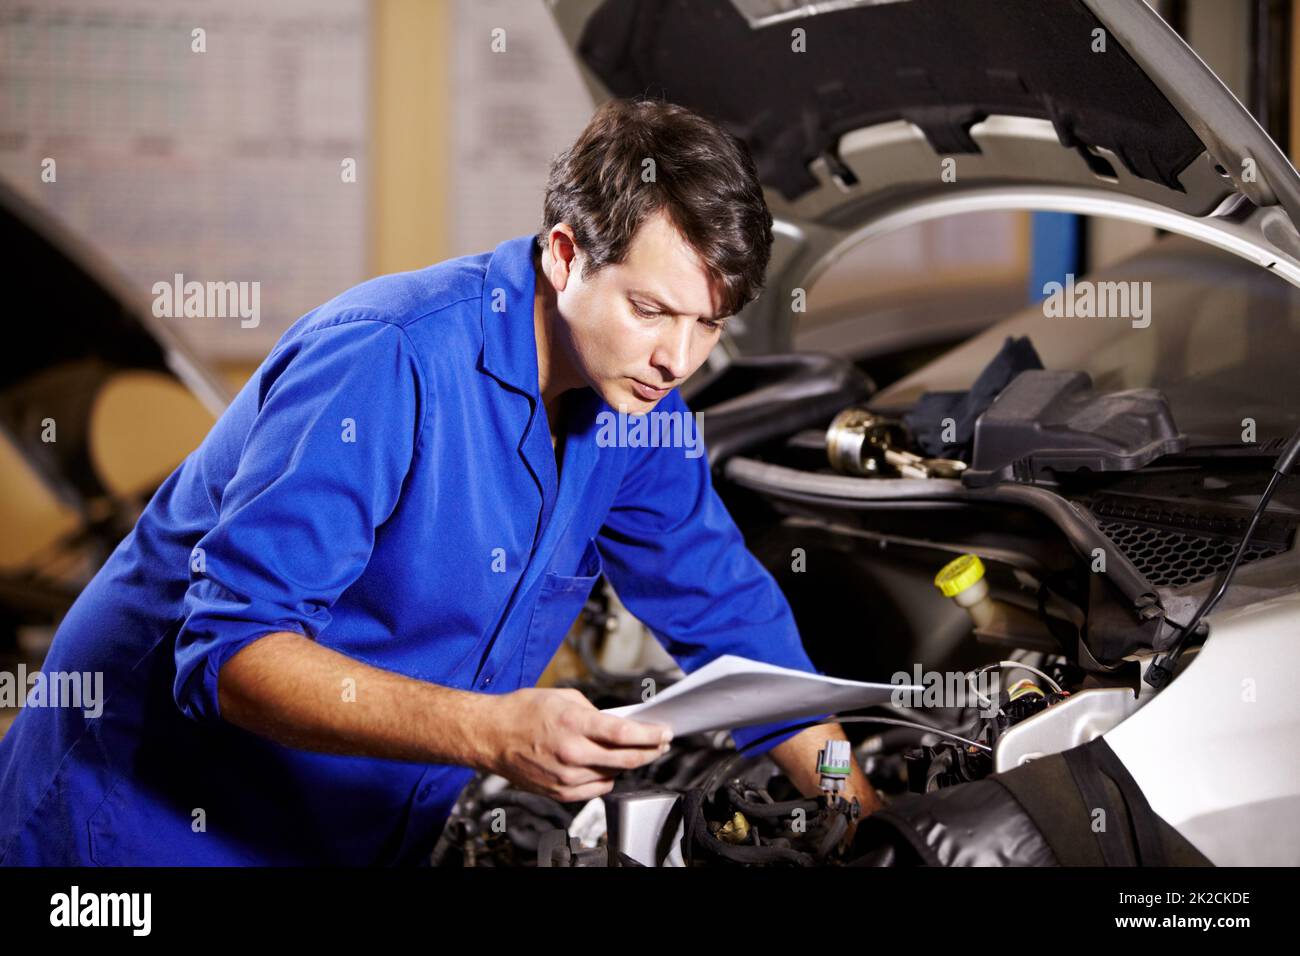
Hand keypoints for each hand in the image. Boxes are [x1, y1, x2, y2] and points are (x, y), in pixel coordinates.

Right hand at [484, 688, 671, 802]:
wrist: (490, 735)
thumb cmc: (522, 712)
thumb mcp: (564, 698)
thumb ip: (595, 712)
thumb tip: (619, 723)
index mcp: (573, 724)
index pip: (624, 734)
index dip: (650, 735)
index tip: (665, 732)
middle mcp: (571, 754)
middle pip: (625, 759)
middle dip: (649, 751)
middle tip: (661, 744)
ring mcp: (565, 777)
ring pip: (613, 775)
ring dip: (626, 763)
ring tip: (630, 751)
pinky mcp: (559, 793)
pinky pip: (596, 789)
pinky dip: (606, 777)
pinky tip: (605, 765)